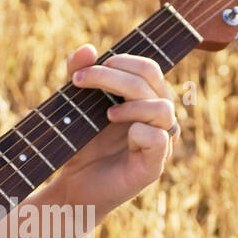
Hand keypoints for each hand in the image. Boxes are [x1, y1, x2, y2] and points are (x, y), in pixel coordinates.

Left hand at [49, 43, 179, 217]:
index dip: (122, 61)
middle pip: (153, 80)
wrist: (74, 189)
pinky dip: (140, 130)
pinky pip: (159, 138)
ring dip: (131, 103)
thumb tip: (87, 48)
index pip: (148, 68)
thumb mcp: (74, 107)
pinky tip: (124, 133)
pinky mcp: (154, 166)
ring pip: (162, 108)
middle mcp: (157, 118)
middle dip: (115, 75)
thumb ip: (79, 76)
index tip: (87, 68)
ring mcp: (159, 142)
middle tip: (82, 81)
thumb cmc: (81, 147)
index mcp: (144, 100)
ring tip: (106, 114)